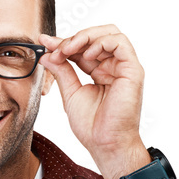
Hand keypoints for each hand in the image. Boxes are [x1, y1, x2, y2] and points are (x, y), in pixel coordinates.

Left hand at [38, 25, 144, 157]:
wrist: (105, 144)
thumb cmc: (91, 125)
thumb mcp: (70, 92)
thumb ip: (61, 71)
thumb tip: (47, 54)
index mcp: (101, 71)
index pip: (83, 48)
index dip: (64, 42)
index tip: (45, 42)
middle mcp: (114, 66)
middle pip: (97, 36)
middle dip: (73, 38)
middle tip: (55, 48)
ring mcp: (125, 67)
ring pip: (110, 33)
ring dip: (85, 37)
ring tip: (68, 49)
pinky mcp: (133, 70)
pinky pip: (120, 42)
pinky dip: (101, 42)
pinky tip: (86, 55)